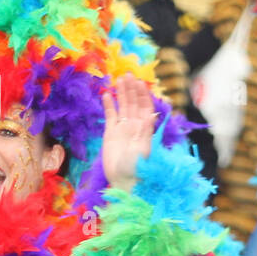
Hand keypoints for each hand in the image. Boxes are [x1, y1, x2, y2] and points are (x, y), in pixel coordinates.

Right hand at [102, 74, 155, 192]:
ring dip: (121, 93)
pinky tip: (106, 95)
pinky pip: (110, 116)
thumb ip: (146, 132)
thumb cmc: (137, 168)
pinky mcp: (110, 133)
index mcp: (145, 128)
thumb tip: (151, 115)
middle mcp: (135, 126)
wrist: (124, 180)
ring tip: (119, 80)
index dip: (143, 95)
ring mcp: (123, 128)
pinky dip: (108, 106)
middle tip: (128, 75)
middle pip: (134, 103)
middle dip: (132, 89)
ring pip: (122, 106)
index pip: (146, 107)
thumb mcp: (144, 149)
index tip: (140, 83)